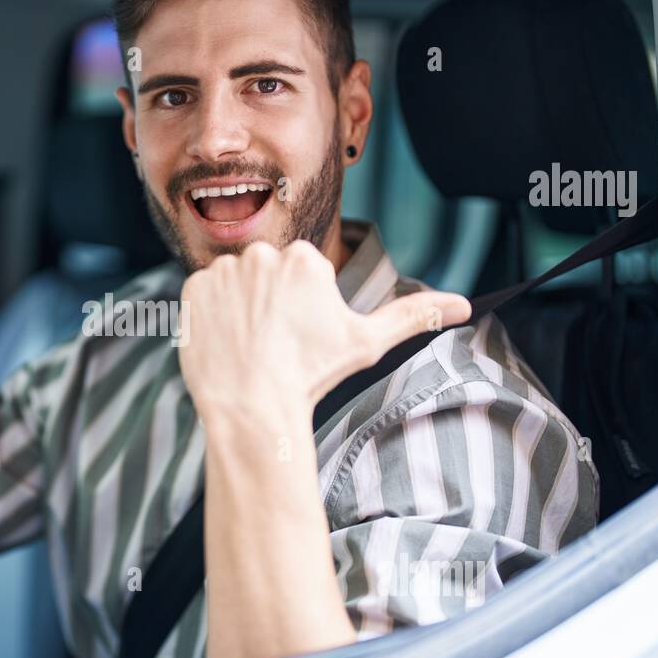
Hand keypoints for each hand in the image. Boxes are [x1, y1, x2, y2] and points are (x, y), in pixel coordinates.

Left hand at [177, 240, 470, 419]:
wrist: (252, 405)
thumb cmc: (312, 374)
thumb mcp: (367, 343)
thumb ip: (413, 315)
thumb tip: (465, 305)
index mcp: (305, 257)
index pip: (301, 276)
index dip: (301, 310)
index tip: (299, 337)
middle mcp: (263, 253)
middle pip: (268, 277)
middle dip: (272, 304)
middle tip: (276, 344)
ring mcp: (224, 269)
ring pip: (236, 285)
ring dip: (241, 309)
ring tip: (251, 344)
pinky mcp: (192, 288)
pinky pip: (205, 296)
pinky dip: (213, 316)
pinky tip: (226, 341)